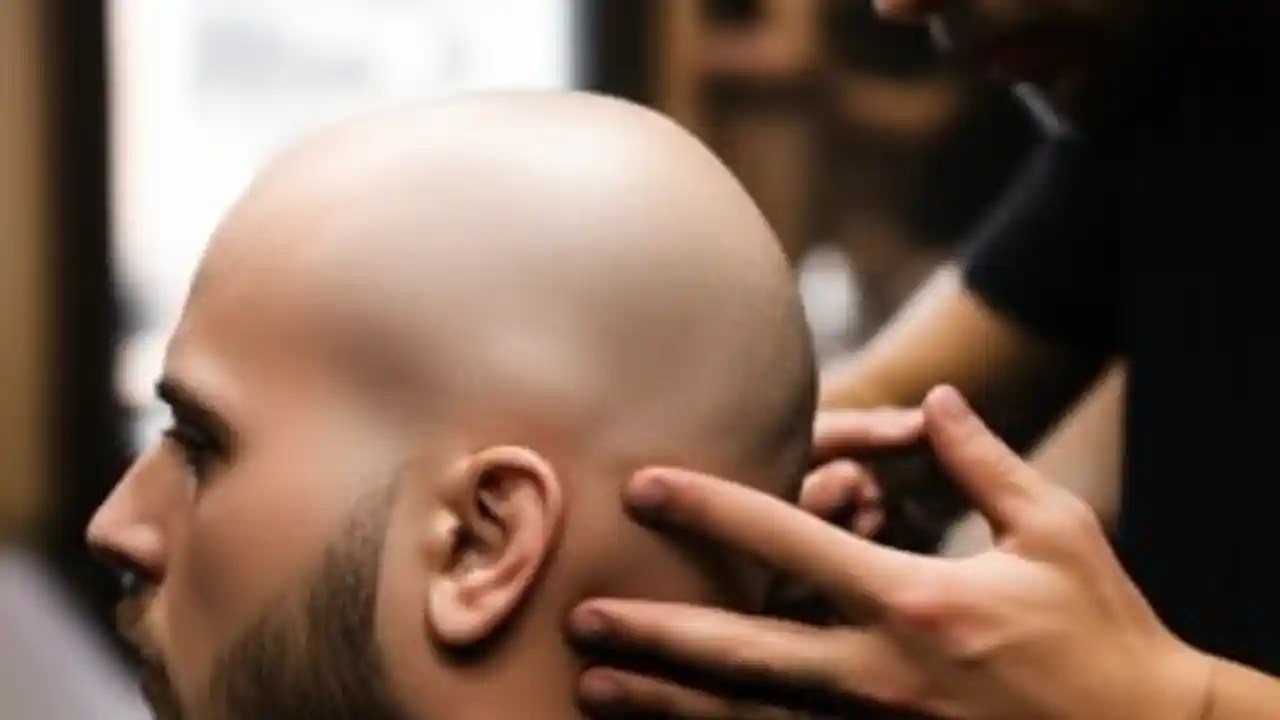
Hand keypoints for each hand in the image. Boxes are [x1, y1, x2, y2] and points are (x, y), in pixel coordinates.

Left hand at [568, 386, 1211, 718]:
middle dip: (654, 632)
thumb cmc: (1104, 631)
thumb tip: (938, 402)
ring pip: (748, 716)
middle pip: (739, 649)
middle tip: (579, 615)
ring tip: (594, 689)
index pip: (786, 541)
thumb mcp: (1054, 530)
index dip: (709, 506)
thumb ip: (983, 463)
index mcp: (913, 598)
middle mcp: (879, 670)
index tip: (644, 484)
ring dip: (666, 703)